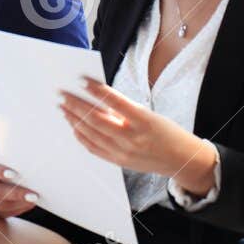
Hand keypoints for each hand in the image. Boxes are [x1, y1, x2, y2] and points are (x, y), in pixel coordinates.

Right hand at [0, 161, 37, 216]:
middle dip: (16, 193)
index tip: (14, 174)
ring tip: (34, 200)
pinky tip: (29, 204)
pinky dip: (19, 209)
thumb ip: (10, 170)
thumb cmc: (1, 176)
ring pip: (1, 206)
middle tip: (34, 195)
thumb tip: (29, 173)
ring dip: (20, 203)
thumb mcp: (0, 170)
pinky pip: (5, 214)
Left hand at [59, 77, 195, 176]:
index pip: (115, 102)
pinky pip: (94, 148)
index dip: (97, 91)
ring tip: (64, 108)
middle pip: (97, 119)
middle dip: (77, 105)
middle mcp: (132, 138)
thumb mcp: (151, 115)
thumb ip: (125, 109)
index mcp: (144, 121)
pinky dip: (82, 136)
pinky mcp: (118, 162)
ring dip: (75, 120)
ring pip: (91, 134)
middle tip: (63, 95)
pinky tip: (74, 126)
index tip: (82, 81)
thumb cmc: (167, 133)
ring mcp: (123, 152)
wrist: (180, 160)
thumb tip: (99, 98)